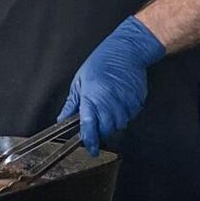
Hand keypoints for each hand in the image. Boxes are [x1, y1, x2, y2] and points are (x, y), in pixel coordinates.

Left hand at [60, 15, 165, 154]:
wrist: (127, 50)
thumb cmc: (102, 62)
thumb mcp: (80, 80)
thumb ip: (72, 102)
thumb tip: (62, 119)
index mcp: (91, 97)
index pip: (89, 126)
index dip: (89, 141)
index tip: (90, 149)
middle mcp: (109, 101)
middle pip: (107, 129)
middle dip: (102, 131)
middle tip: (99, 123)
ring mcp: (125, 101)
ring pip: (121, 124)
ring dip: (115, 122)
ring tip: (111, 108)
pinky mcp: (137, 99)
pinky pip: (132, 115)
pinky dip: (127, 114)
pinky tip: (122, 102)